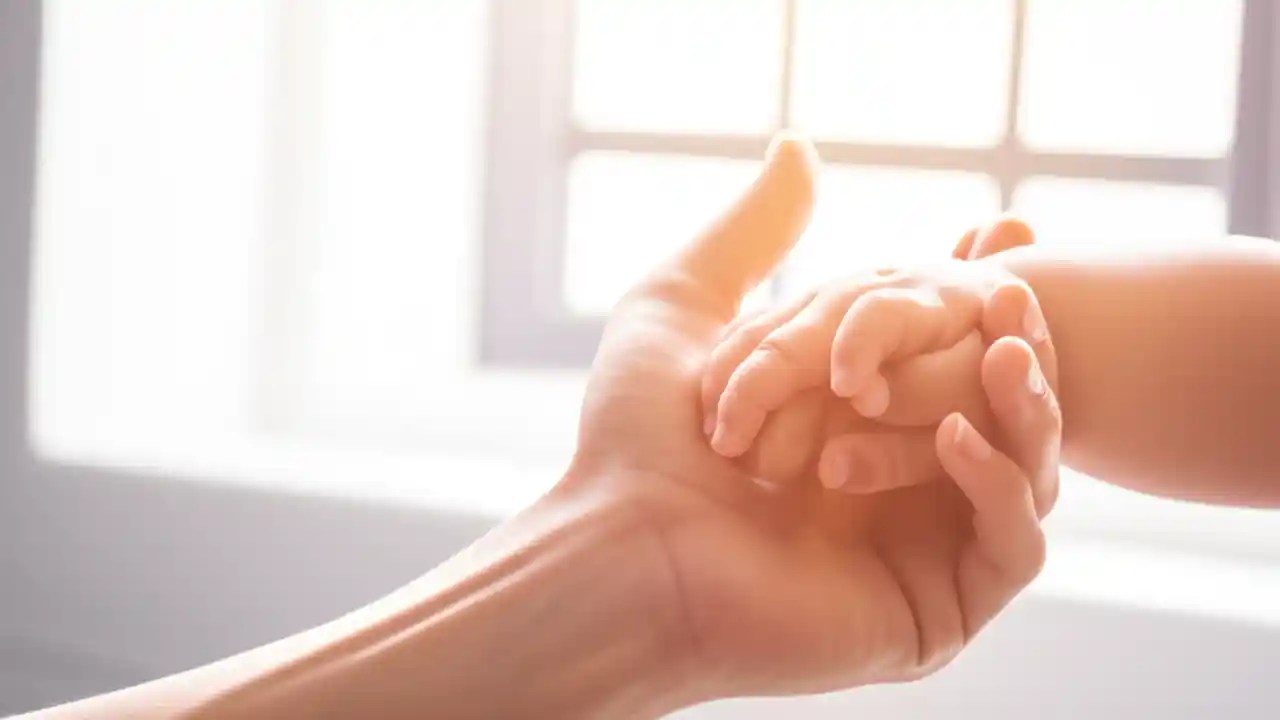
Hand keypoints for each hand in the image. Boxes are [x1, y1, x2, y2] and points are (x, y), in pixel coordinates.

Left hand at [565, 135, 1062, 699]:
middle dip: (1026, 350)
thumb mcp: (684, 307)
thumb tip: (799, 147)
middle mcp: (895, 485)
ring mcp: (921, 549)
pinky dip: (1000, 484)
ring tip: (1007, 350)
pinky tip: (957, 437)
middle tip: (1013, 297)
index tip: (1001, 233)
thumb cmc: (639, 435)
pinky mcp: (936, 610)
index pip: (949, 358)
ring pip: (1027, 474)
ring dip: (1030, 408)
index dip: (983, 303)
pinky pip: (1012, 547)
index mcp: (852, 424)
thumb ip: (752, 232)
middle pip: (1003, 415)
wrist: (623, 545)